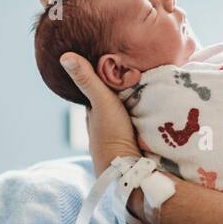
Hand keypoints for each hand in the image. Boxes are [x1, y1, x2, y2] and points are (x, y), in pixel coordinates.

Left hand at [57, 52, 158, 223]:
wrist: (130, 168)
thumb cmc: (110, 134)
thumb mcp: (100, 100)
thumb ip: (87, 79)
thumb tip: (63, 55)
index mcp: (94, 114)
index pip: (98, 89)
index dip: (105, 76)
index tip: (116, 59)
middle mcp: (106, 125)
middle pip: (114, 100)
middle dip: (123, 89)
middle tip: (139, 68)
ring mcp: (122, 135)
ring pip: (129, 111)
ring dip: (139, 101)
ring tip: (153, 82)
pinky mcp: (140, 141)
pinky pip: (143, 121)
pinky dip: (148, 113)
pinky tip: (159, 105)